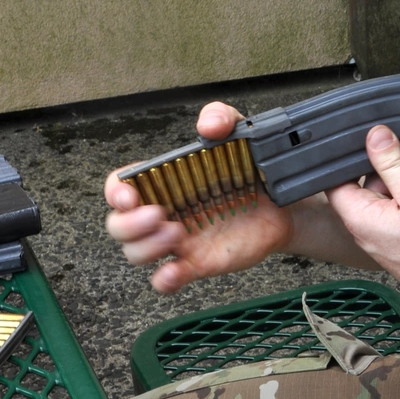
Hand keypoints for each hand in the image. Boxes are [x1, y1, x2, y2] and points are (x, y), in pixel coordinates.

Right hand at [104, 102, 292, 293]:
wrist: (285, 204)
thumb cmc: (252, 169)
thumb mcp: (238, 133)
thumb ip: (221, 117)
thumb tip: (208, 125)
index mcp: (162, 182)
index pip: (118, 188)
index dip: (114, 193)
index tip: (129, 196)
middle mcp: (162, 213)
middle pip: (118, 227)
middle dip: (130, 225)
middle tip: (161, 216)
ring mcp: (177, 241)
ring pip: (135, 254)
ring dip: (147, 248)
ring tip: (179, 233)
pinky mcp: (198, 262)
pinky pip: (167, 279)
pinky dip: (164, 280)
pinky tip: (174, 272)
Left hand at [325, 125, 399, 304]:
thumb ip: (392, 163)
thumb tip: (375, 136)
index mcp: (360, 217)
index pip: (336, 179)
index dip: (348, 156)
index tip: (366, 137)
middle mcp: (365, 227)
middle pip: (365, 183)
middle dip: (388, 162)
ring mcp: (382, 233)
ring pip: (387, 193)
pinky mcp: (398, 237)